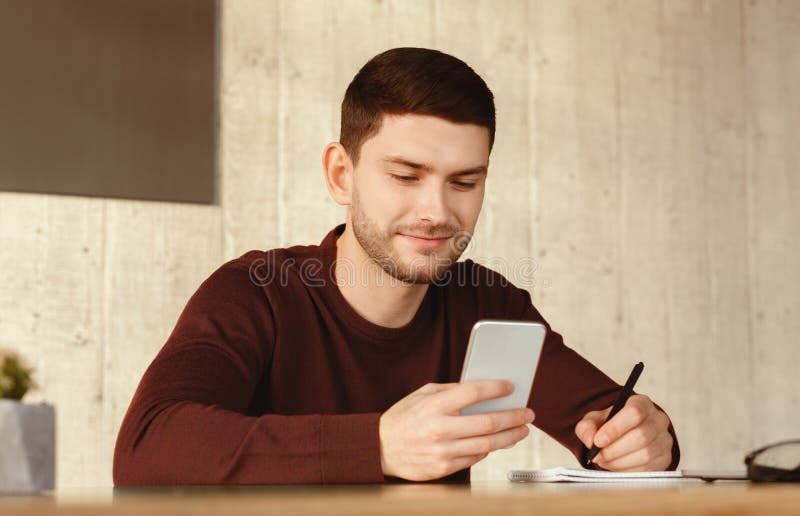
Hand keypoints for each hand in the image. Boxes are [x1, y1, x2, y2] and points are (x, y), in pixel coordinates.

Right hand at [379, 380, 535, 480]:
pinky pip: (475, 459)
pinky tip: (498, 443)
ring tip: (522, 430)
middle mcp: (440, 428)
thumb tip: (481, 390)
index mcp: (435, 405)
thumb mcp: (422, 395)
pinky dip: (490, 450)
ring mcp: (443, 451)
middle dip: (513, 416)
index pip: (474, 393)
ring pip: (487, 444)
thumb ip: (450, 391)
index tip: (510, 387)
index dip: (496, 389)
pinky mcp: (444, 468)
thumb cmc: (403, 418)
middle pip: (488, 422)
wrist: (380, 449)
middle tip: (528, 413)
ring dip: (510, 436)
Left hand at [575, 394, 672, 470]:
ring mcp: (664, 440)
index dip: (615, 429)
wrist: (625, 434)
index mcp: (641, 403)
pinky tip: (616, 466)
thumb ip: (587, 427)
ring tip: (604, 460)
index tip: (598, 441)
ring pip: (645, 455)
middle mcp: (658, 419)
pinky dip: (628, 470)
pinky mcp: (665, 458)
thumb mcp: (594, 420)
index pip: (634, 413)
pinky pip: (648, 468)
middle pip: (640, 436)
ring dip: (620, 462)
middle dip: (614, 450)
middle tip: (597, 456)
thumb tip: (590, 441)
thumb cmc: (610, 424)